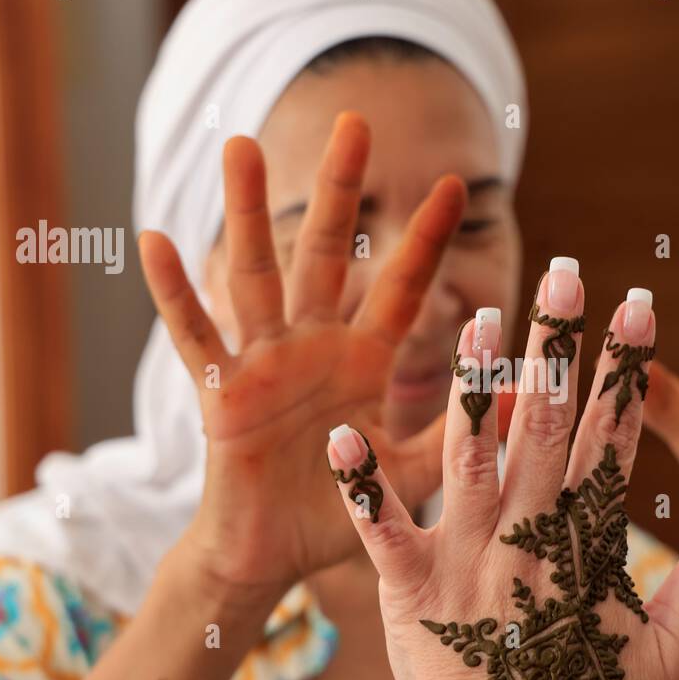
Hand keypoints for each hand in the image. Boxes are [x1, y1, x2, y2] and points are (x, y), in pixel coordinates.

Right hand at [138, 113, 464, 611]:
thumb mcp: (407, 474)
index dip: (425, 238)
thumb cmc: (338, 515)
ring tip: (237, 143)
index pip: (401, 287)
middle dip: (339, 190)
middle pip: (326, 253)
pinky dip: (176, 292)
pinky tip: (158, 241)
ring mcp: (264, 361)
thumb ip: (456, 434)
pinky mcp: (219, 391)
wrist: (274, 558)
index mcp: (364, 361)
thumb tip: (521, 396)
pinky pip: (195, 334)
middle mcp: (314, 346)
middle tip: (352, 121)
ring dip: (244, 211)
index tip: (454, 182)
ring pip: (255, 273)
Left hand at [328, 264, 678, 679]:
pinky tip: (344, 433)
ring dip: (476, 384)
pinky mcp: (411, 588)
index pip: (615, 437)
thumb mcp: (674, 648)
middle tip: (563, 273)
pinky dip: (362, 483)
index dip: (627, 369)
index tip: (636, 304)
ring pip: (471, 454)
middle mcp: (530, 533)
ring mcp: (468, 557)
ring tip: (477, 316)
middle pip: (547, 424)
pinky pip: (380, 528)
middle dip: (558, 344)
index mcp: (589, 540)